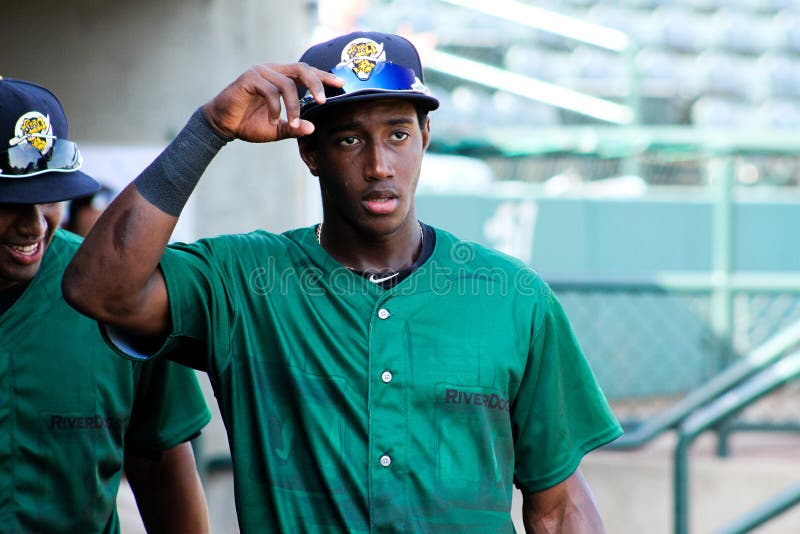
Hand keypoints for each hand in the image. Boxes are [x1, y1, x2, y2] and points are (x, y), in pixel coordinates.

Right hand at [201, 62, 343, 141]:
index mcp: (281, 78)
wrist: (222, 125)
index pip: (307, 72)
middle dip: (316, 83)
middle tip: (323, 101)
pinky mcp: (249, 78)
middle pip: (302, 69)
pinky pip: (270, 90)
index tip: (341, 84)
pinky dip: (276, 107)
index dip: (324, 77)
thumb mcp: (277, 129)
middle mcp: (272, 70)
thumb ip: (294, 127)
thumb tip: (312, 128)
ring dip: (293, 105)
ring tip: (292, 122)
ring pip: (287, 84)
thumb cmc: (249, 124)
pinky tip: (273, 120)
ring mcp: (260, 72)